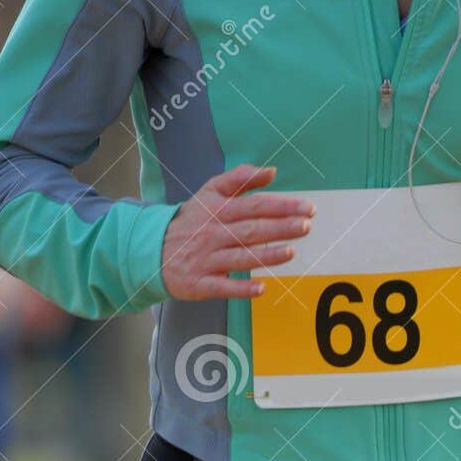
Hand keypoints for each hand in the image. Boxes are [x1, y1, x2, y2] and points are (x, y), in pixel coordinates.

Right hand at [160, 163, 314, 301]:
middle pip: (252, 229)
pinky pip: (223, 286)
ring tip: (291, 251)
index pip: (255, 205)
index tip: (307, 208)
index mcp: (219, 210)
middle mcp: (214, 233)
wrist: (153, 249)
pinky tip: (261, 288)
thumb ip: (240, 179)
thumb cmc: (191, 221)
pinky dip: (241, 288)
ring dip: (267, 255)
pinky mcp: (201, 283)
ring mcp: (207, 259)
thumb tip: (271, 172)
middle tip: (306, 226)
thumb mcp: (210, 192)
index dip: (282, 206)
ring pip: (241, 256)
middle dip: (281, 227)